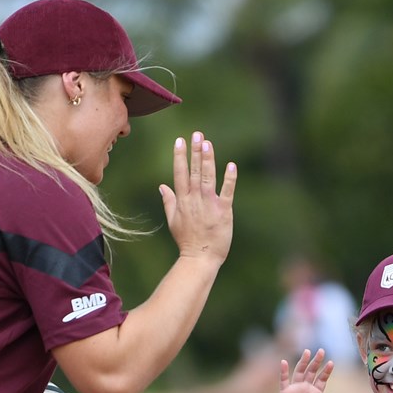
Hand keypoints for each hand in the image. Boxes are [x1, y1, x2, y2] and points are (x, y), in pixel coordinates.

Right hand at [159, 132, 235, 265]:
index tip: (180, 140)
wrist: (200, 259)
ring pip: (207, 178)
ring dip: (208, 159)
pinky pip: (227, 192)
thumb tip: (162, 186)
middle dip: (195, 151)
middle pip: (194, 171)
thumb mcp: (173, 221)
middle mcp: (195, 200)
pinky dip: (229, 179)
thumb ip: (169, 201)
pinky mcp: (223, 212)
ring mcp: (209, 205)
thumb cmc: (187, 241)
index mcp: (183, 201)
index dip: (180, 156)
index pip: (180, 174)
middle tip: (197, 134)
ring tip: (208, 143)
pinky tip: (231, 165)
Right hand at [271, 348, 335, 392]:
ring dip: (303, 361)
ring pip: (299, 371)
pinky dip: (283, 371)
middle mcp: (306, 388)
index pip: (322, 379)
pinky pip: (284, 379)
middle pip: (312, 371)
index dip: (326, 371)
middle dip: (317, 361)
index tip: (331, 362)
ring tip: (307, 351)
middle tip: (321, 350)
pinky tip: (283, 362)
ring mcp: (295, 388)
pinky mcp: (285, 391)